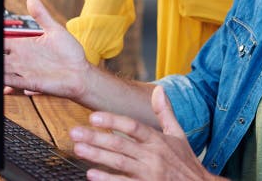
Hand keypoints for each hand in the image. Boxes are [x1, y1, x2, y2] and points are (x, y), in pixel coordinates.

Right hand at [4, 0, 90, 100]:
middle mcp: (21, 59)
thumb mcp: (54, 29)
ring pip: (1, 69)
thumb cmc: (70, 53)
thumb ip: (41, 15)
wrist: (81, 73)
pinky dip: (2, 80)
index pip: (2, 41)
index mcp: (24, 45)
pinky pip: (11, 82)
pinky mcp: (29, 83)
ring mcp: (24, 71)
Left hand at [69, 86, 218, 180]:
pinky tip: (91, 174)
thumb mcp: (179, 136)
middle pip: (120, 144)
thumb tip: (160, 90)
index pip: (133, 126)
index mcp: (158, 140)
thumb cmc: (187, 163)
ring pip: (118, 163)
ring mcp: (149, 175)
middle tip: (74, 133)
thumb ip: (166, 113)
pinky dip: (107, 179)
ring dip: (96, 156)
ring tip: (78, 149)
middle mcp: (152, 156)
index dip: (113, 120)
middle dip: (95, 138)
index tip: (94, 116)